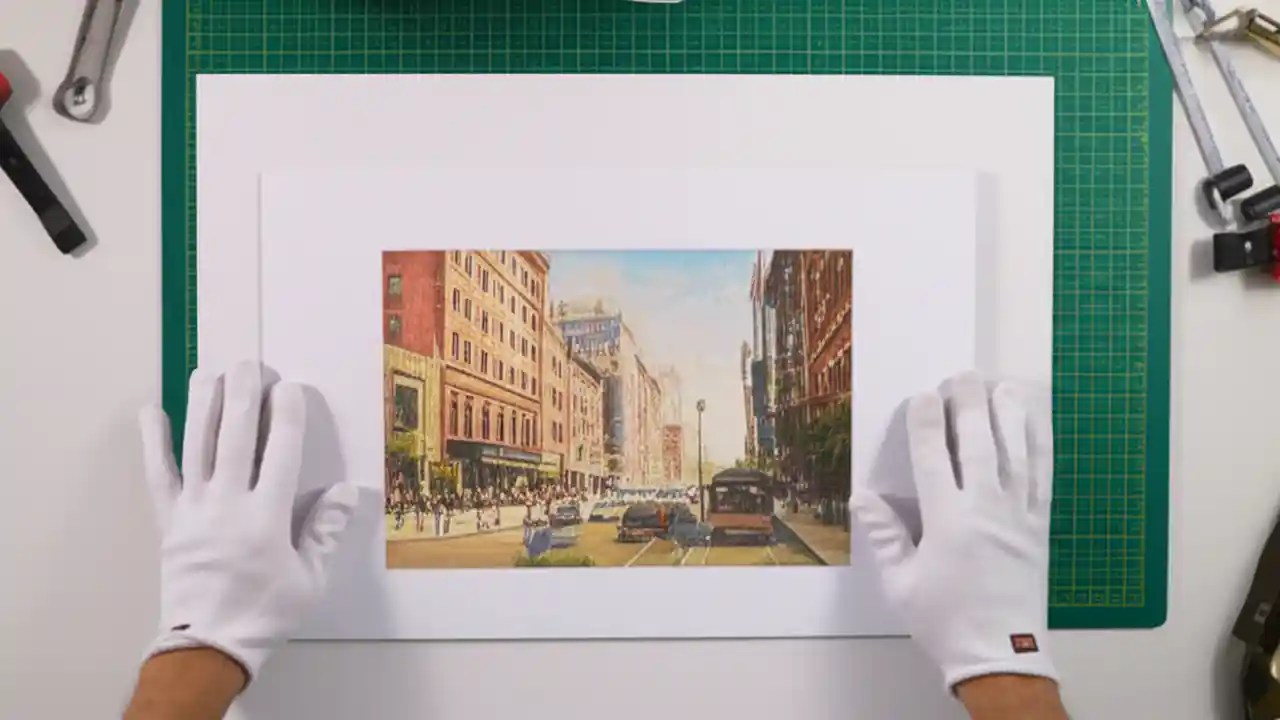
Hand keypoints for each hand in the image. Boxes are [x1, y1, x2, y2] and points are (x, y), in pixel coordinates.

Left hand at [138, 361, 357, 684]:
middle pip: (237, 438)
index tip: (290, 388)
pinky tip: (150, 413)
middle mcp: (228, 505)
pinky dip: (153, 443)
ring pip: (197, 447)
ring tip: (210, 372)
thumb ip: (325, 531)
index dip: (287, 417)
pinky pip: (158, 475)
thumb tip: (348, 491)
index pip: (281, 454)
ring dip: (203, 406)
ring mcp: (194, 509)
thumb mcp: (309, 578)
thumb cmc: (266, 614)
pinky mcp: (169, 521)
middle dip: (245, 396)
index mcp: (267, 518)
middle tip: (251, 363)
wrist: (208, 646)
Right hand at [853, 371, 1056, 690]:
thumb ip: (886, 536)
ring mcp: (1018, 516)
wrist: (1000, 654)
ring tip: (1002, 385)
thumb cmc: (944, 621)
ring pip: (1015, 454)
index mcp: (947, 523)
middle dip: (968, 406)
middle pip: (977, 445)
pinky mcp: (1039, 527)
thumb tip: (864, 498)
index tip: (922, 396)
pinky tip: (1036, 423)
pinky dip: (1040, 446)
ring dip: (1008, 416)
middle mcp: (985, 511)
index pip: (932, 460)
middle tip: (962, 376)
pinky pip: (1043, 478)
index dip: (925, 424)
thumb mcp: (901, 583)